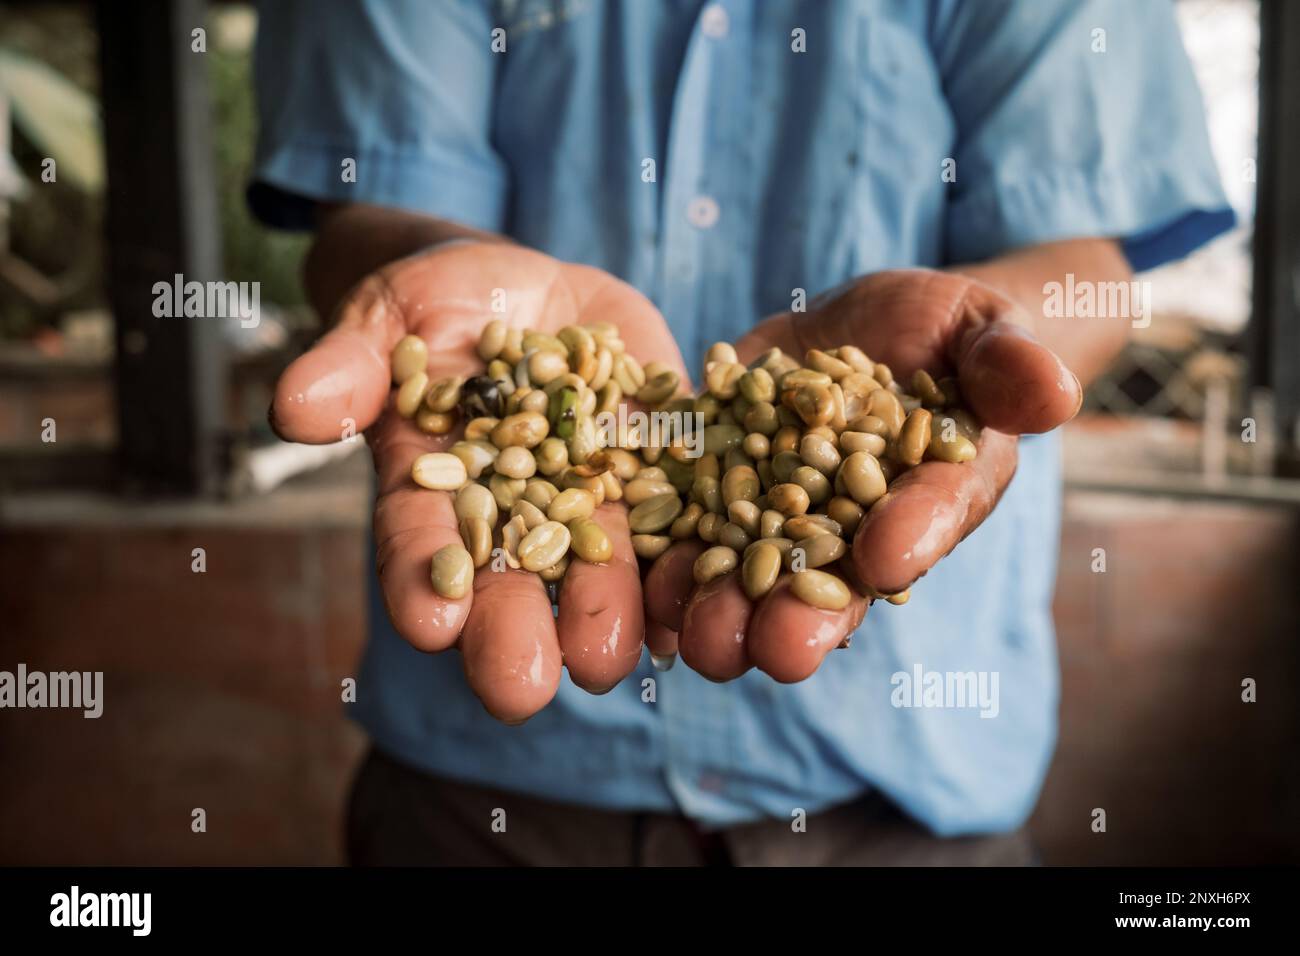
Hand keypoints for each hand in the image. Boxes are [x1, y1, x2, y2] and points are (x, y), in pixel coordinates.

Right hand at [269, 242, 686, 722]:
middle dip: (511, 634)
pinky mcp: (656, 475)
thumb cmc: (439, 301)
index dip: (420, 582)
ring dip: (606, 618)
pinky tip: (697, 611)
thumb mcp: (389, 314)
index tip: (428, 626)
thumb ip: (353, 363)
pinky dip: (686, 567)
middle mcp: (513, 515)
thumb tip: (292, 408)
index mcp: (434, 486)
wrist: (533, 291)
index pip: (417, 542)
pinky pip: (676, 526)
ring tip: (613, 662)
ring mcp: (589, 501)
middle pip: (507, 582)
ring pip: (597, 572)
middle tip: (520, 690)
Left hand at [644, 269, 1081, 683]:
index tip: (888, 553)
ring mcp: (779, 523)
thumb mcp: (977, 323)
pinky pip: (685, 542)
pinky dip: (663, 571)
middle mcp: (856, 530)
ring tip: (699, 638)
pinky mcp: (712, 497)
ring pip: (751, 583)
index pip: (933, 517)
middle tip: (780, 648)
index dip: (914, 534)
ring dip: (724, 616)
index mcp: (936, 493)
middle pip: (833, 584)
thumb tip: (1057, 392)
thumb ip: (1008, 359)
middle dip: (805, 618)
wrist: (854, 330)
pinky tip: (641, 598)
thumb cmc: (938, 328)